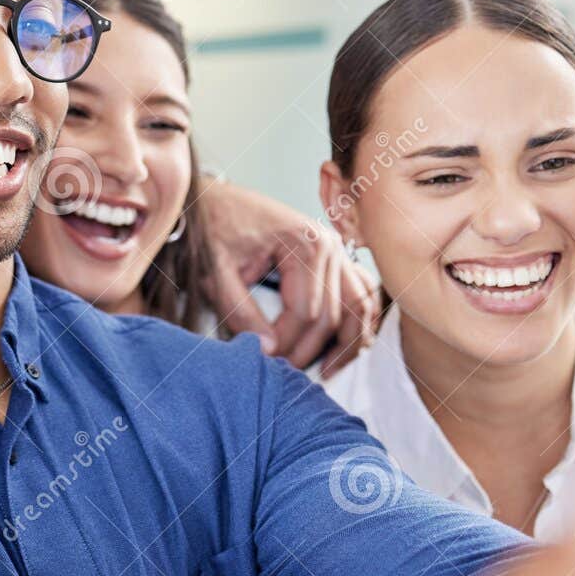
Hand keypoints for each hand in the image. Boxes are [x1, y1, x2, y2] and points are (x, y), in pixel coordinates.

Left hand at [196, 177, 379, 374]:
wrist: (213, 200)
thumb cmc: (213, 229)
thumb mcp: (216, 271)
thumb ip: (239, 311)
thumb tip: (267, 350)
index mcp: (305, 244)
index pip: (306, 312)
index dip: (286, 343)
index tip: (263, 362)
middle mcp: (330, 246)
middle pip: (333, 314)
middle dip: (310, 350)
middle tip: (285, 375)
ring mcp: (337, 250)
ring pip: (358, 306)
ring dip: (347, 343)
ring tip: (326, 372)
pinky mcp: (334, 257)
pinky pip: (361, 292)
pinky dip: (359, 320)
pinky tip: (347, 346)